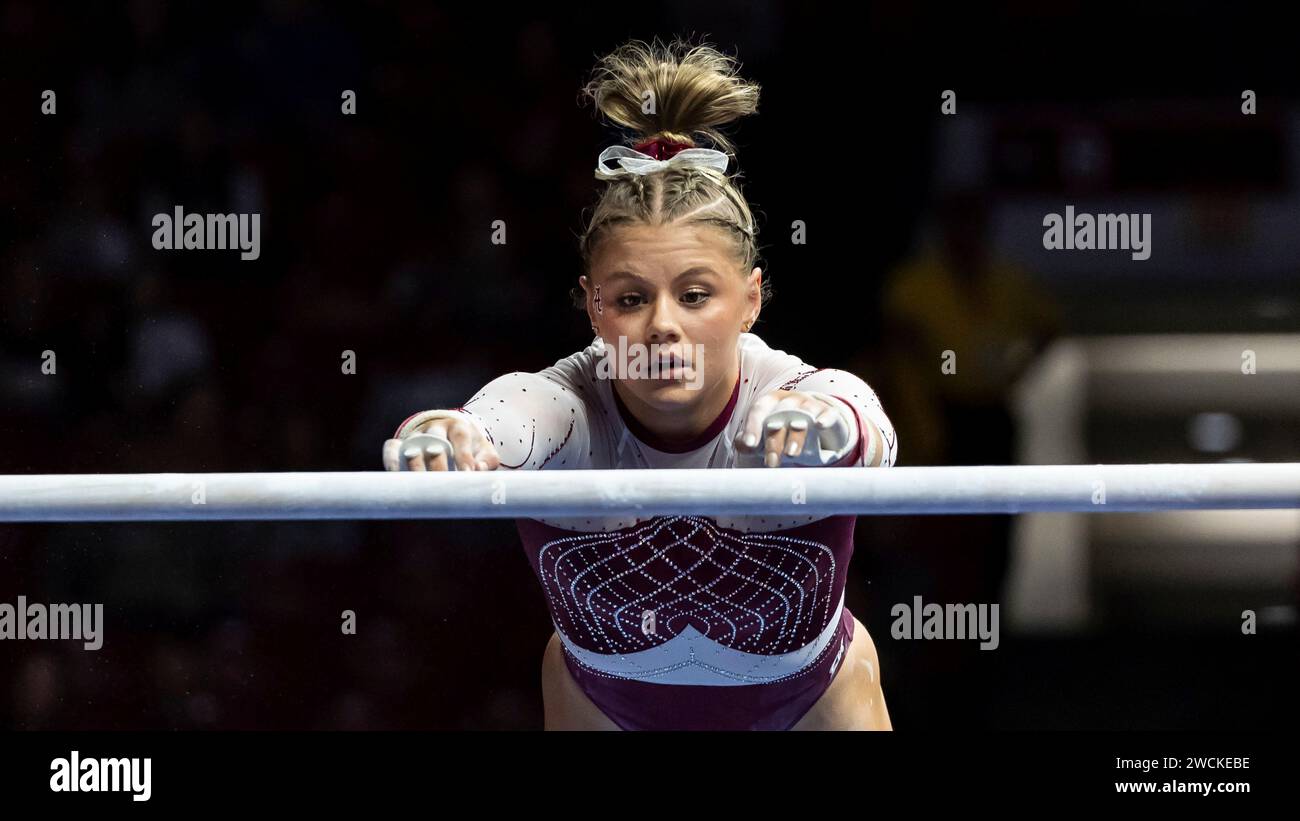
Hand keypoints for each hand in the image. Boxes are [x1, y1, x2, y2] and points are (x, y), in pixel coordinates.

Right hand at [382, 416, 501, 471]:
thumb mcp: (484, 451)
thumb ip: (487, 461)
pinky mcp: (401, 442)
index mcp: (458, 427)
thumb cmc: (471, 448)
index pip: (460, 437)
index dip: (464, 455)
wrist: (451, 434)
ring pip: (413, 443)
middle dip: (438, 462)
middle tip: (442, 483)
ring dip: (414, 463)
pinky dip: (391, 460)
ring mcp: (417, 434)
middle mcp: (435, 427)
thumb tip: (479, 470)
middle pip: (434, 440)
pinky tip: (395, 477)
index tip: (467, 473)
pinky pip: (392, 448)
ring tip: (418, 484)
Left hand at [734, 390, 852, 467]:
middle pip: (780, 416)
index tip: (750, 444)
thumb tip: (741, 445)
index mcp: (770, 402)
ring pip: (803, 415)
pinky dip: (824, 418)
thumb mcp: (767, 436)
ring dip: (796, 435)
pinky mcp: (828, 412)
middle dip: (774, 441)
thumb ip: (751, 442)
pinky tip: (820, 425)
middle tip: (771, 463)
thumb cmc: (785, 430)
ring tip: (791, 453)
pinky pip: (827, 413)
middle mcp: (789, 400)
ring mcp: (810, 404)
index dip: (753, 426)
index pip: (758, 410)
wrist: (817, 423)